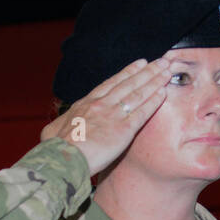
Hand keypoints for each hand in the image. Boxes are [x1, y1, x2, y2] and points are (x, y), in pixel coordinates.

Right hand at [41, 56, 172, 175]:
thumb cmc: (54, 148)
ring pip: (138, 94)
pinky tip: (163, 93)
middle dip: (147, 71)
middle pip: (128, 84)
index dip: (127, 73)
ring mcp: (113, 115)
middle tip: (161, 61)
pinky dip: (154, 101)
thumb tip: (58, 126)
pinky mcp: (124, 129)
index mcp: (84, 104)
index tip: (140, 64)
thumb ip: (62, 124)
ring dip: (154, 81)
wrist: (61, 158)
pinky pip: (142, 112)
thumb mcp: (52, 130)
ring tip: (167, 72)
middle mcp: (101, 105)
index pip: (110, 84)